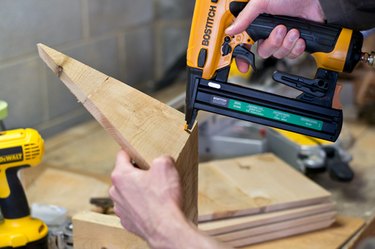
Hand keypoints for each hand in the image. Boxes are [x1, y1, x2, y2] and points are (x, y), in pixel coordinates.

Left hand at [109, 151, 229, 248]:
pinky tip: (154, 205)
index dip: (133, 151)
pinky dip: (142, 205)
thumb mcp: (166, 166)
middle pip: (125, 175)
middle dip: (139, 173)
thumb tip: (162, 160)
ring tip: (157, 192)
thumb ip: (161, 157)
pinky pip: (133, 207)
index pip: (122, 155)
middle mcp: (116, 191)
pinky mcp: (127, 221)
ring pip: (129, 192)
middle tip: (154, 174)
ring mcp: (120, 208)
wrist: (166, 229)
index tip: (139, 152)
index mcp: (121, 175)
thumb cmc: (163, 200)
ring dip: (139, 190)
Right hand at [225, 0, 325, 71]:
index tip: (242, 66)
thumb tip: (231, 30)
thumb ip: (245, 18)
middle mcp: (270, 32)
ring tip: (293, 30)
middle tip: (280, 30)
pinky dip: (296, 48)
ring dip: (286, 44)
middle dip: (273, 43)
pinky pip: (292, 55)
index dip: (242, 56)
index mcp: (258, 23)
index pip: (245, 44)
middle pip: (264, 52)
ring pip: (279, 54)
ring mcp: (284, 38)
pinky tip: (300, 38)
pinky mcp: (297, 42)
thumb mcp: (261, 2)